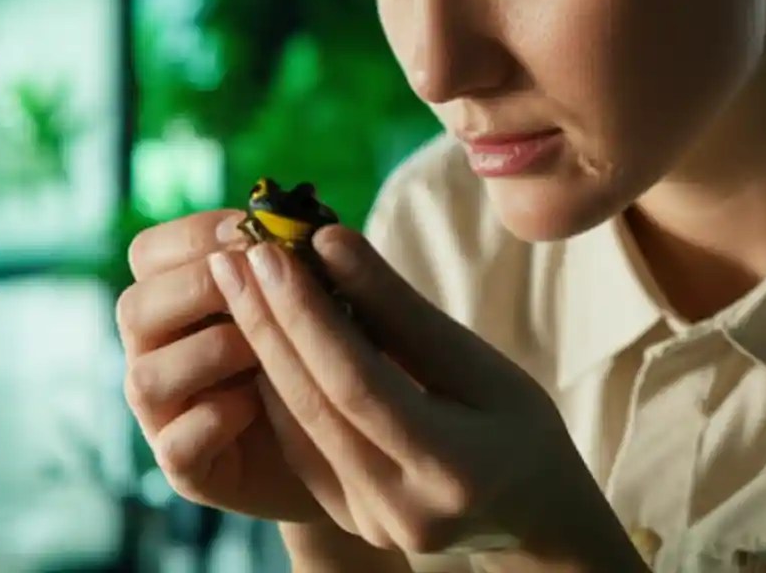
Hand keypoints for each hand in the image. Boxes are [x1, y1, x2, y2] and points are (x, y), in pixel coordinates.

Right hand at [115, 209, 323, 521]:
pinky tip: (256, 405)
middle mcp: (158, 353)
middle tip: (260, 286)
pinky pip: (176, 445)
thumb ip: (305, 264)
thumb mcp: (318, 300)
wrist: (349, 443)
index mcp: (178, 301)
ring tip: (266, 349)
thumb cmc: (327, 354)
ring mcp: (166, 414)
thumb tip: (317, 228)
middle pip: (133, 308)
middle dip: (199, 288)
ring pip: (145, 377)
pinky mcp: (189, 468)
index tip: (252, 233)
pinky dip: (214, 420)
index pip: (148, 253)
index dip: (193, 236)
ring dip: (210, 352)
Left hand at [207, 225, 647, 569]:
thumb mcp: (480, 363)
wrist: (533, 511)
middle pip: (317, 404)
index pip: (358, 381)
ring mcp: (372, 523)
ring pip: (299, 425)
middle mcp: (405, 509)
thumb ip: (400, 309)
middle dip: (268, 324)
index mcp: (454, 468)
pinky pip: (302, 446)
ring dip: (264, 350)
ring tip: (239, 284)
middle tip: (233, 258)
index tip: (269, 253)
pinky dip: (281, 387)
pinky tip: (263, 337)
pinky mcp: (348, 521)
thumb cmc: (518, 425)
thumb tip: (328, 243)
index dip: (307, 315)